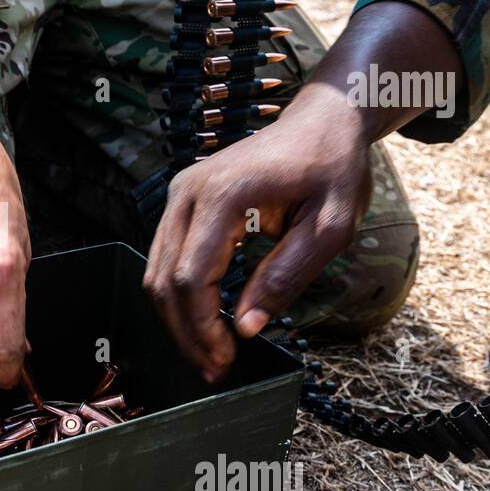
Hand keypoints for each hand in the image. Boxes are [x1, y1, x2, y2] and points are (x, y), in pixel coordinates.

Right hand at [143, 88, 371, 382]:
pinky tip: (204, 321)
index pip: (192, 277)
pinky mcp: (182, 201)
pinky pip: (166, 257)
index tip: (227, 360)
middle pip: (164, 280)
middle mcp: (189, 192)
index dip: (203, 328)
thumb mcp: (331, 225)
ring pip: (156, 272)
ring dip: (177, 319)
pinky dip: (178, 295)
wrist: (323, 120)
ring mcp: (181, 194)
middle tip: (215, 370)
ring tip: (209, 353)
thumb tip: (248, 327)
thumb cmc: (333, 166)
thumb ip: (287, 275)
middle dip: (186, 333)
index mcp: (225, 195)